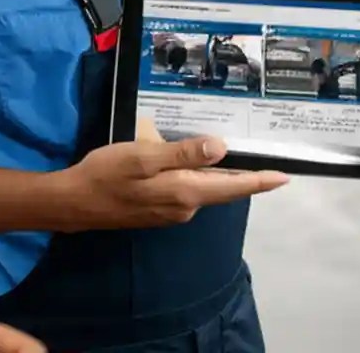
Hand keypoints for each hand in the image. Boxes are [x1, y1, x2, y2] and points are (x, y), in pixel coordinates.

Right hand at [52, 136, 289, 232]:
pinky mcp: (158, 210)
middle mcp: (185, 206)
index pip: (233, 186)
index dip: (260, 181)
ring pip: (204, 188)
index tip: (285, 177)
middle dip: (245, 175)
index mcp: (185, 192)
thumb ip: (184, 153)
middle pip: (223, 188)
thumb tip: (222, 147)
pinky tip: (193, 162)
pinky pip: (187, 190)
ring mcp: (171, 211)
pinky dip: (197, 176)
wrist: (74, 202)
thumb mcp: (145, 156)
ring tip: (233, 152)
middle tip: (266, 159)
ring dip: (219, 173)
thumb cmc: (107, 173)